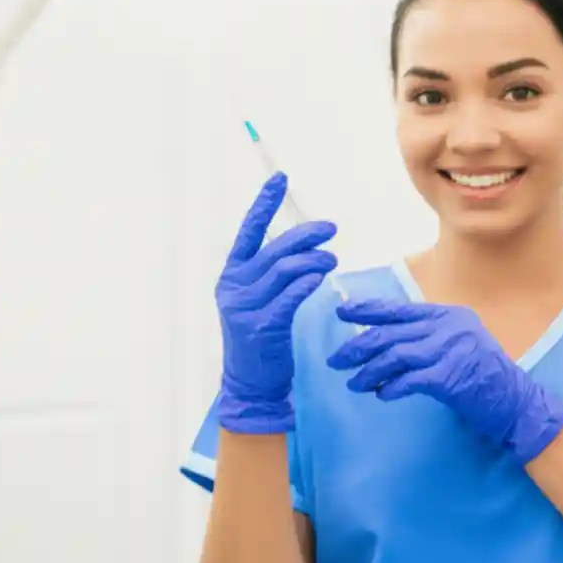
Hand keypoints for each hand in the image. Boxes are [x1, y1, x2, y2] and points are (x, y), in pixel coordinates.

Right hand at [214, 172, 337, 433]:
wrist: (250, 383)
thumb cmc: (261, 338)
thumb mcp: (259, 301)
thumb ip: (273, 274)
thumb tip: (304, 248)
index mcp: (231, 275)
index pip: (248, 231)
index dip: (264, 204)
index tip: (280, 180)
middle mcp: (234, 286)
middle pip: (274, 249)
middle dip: (305, 235)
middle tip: (331, 229)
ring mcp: (245, 307)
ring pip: (284, 270)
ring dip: (313, 260)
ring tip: (331, 259)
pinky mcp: (261, 326)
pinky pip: (289, 296)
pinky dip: (306, 282)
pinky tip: (320, 276)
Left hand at [326, 300, 562, 463]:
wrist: (516, 402)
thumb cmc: (483, 377)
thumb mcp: (458, 345)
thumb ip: (427, 338)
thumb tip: (383, 342)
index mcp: (449, 315)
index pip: (400, 309)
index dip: (368, 309)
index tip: (341, 311)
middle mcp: (449, 327)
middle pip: (391, 332)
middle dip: (358, 346)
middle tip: (336, 359)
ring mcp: (451, 350)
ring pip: (395, 356)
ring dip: (370, 371)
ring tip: (354, 383)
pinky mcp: (450, 376)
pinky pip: (409, 380)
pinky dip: (392, 387)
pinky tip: (382, 394)